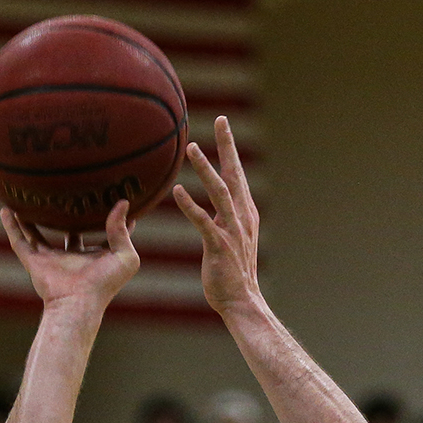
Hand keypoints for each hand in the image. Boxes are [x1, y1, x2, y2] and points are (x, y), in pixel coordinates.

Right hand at [0, 200, 138, 311]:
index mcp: (95, 257)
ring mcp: (51, 260)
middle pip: (69, 233)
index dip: (108, 221)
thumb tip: (123, 204)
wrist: (79, 302)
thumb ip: (122, 231)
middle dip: (69, 217)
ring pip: (38, 235)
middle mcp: (73, 258)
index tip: (110, 201)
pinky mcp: (34, 262)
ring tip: (30, 199)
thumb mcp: (125, 257)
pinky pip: (19, 241)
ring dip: (32, 219)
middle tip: (69, 194)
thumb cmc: (105, 284)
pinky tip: (5, 210)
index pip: (102, 235)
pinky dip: (11, 226)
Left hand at [172, 117, 261, 312]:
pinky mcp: (220, 246)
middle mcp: (242, 217)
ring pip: (220, 192)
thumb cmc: (232, 271)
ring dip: (206, 169)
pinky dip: (191, 205)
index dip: (230, 148)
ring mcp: (232, 231)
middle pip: (234, 174)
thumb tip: (218, 201)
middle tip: (220, 121)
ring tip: (192, 148)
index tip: (223, 123)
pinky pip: (203, 221)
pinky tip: (178, 191)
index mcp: (245, 212)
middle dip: (227, 146)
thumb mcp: (232, 236)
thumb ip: (225, 215)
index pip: (238, 173)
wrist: (241, 300)